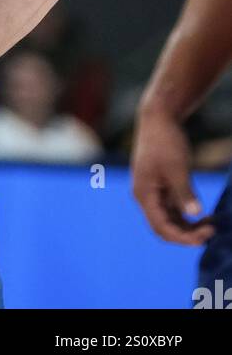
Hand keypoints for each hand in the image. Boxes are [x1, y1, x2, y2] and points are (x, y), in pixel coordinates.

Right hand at [131, 105, 215, 244]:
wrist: (159, 117)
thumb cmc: (165, 141)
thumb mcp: (177, 168)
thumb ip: (185, 193)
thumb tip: (195, 215)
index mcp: (144, 194)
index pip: (161, 227)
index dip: (183, 237)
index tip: (206, 235)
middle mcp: (145, 196)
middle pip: (164, 227)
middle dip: (186, 234)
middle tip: (211, 231)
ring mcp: (153, 191)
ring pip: (170, 219)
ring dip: (188, 226)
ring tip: (211, 225)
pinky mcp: (161, 185)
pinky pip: (173, 208)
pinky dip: (187, 214)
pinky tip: (204, 215)